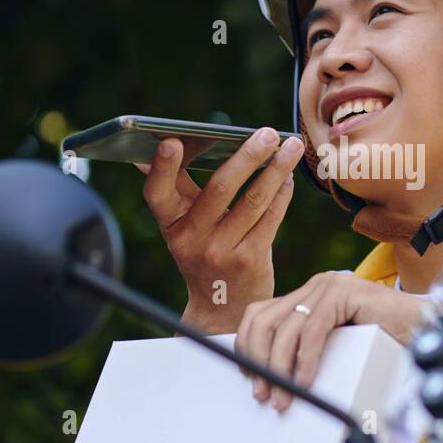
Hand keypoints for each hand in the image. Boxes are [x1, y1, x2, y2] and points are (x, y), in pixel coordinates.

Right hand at [139, 127, 305, 333]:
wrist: (221, 308)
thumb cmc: (203, 254)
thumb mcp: (183, 227)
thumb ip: (176, 189)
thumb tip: (151, 150)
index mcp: (171, 225)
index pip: (157, 194)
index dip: (161, 168)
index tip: (171, 141)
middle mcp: (192, 239)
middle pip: (219, 189)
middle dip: (246, 156)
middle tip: (266, 133)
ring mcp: (222, 251)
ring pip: (253, 200)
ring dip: (276, 169)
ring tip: (292, 146)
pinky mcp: (251, 260)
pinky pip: (271, 217)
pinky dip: (282, 193)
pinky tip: (288, 176)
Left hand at [235, 272, 427, 410]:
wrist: (427, 330)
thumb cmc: (384, 344)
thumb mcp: (336, 349)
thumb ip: (307, 352)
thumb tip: (271, 381)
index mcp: (309, 296)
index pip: (259, 315)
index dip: (248, 347)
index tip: (250, 380)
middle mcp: (315, 286)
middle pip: (263, 319)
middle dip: (257, 360)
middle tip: (262, 394)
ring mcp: (330, 286)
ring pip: (285, 328)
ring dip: (279, 368)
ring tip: (283, 397)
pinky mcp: (345, 293)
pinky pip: (313, 331)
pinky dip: (305, 360)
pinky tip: (306, 382)